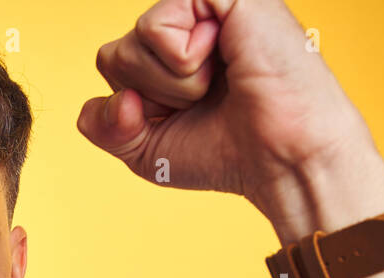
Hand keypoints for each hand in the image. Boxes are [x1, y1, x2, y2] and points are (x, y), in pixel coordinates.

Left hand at [77, 0, 383, 236]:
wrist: (280, 157)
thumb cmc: (225, 152)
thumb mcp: (144, 149)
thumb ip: (103, 126)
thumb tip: (116, 99)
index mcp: (166, 53)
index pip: (109, 66)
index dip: (132, 108)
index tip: (182, 117)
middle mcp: (183, 24)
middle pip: (112, 56)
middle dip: (151, 96)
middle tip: (205, 99)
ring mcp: (201, 6)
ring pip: (131, 43)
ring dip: (172, 83)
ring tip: (219, 80)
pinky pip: (154, 26)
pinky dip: (181, 62)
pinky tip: (225, 58)